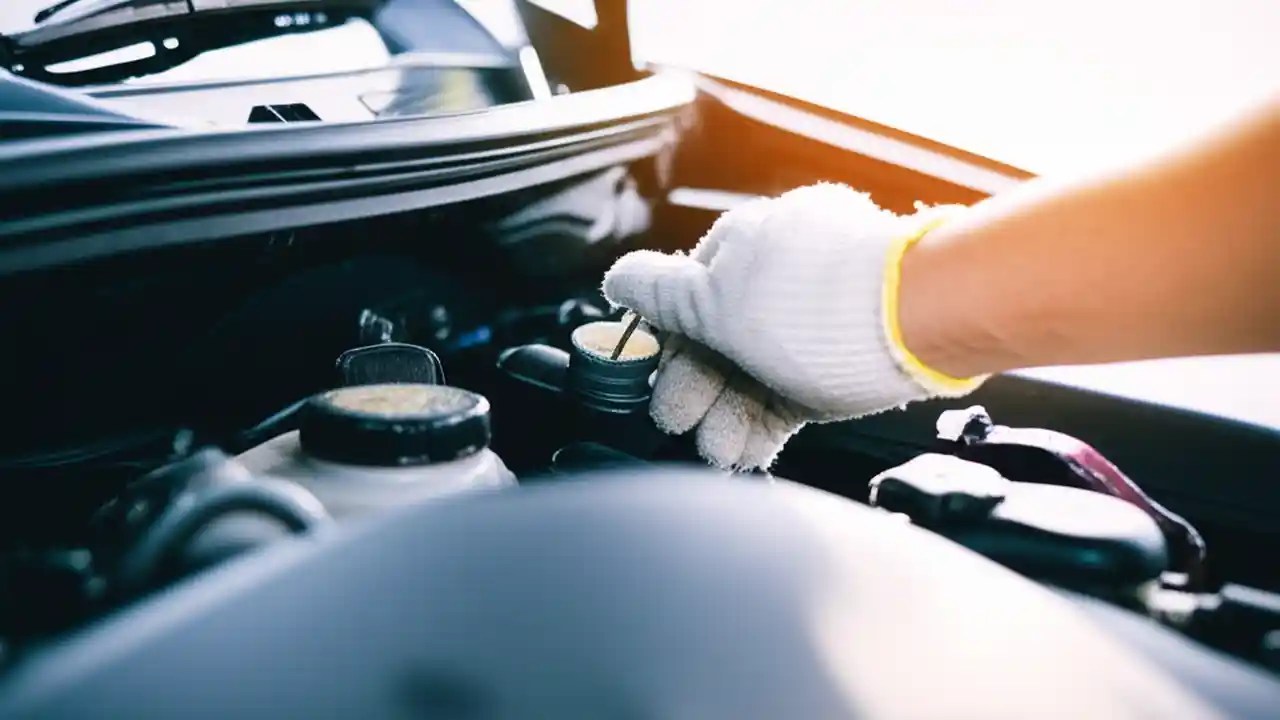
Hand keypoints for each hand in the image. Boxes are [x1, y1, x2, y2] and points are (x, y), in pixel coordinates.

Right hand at [603, 184, 980, 469]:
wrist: (919, 319)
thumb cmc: (813, 305)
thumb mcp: (713, 297)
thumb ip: (660, 293)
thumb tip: (616, 280)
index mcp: (742, 246)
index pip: (684, 301)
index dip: (665, 351)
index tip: (656, 391)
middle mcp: (777, 277)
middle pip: (718, 343)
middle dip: (697, 394)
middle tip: (684, 429)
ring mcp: (812, 317)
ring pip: (753, 373)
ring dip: (728, 417)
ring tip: (721, 454)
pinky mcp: (845, 358)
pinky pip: (792, 393)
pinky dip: (766, 424)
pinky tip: (749, 453)